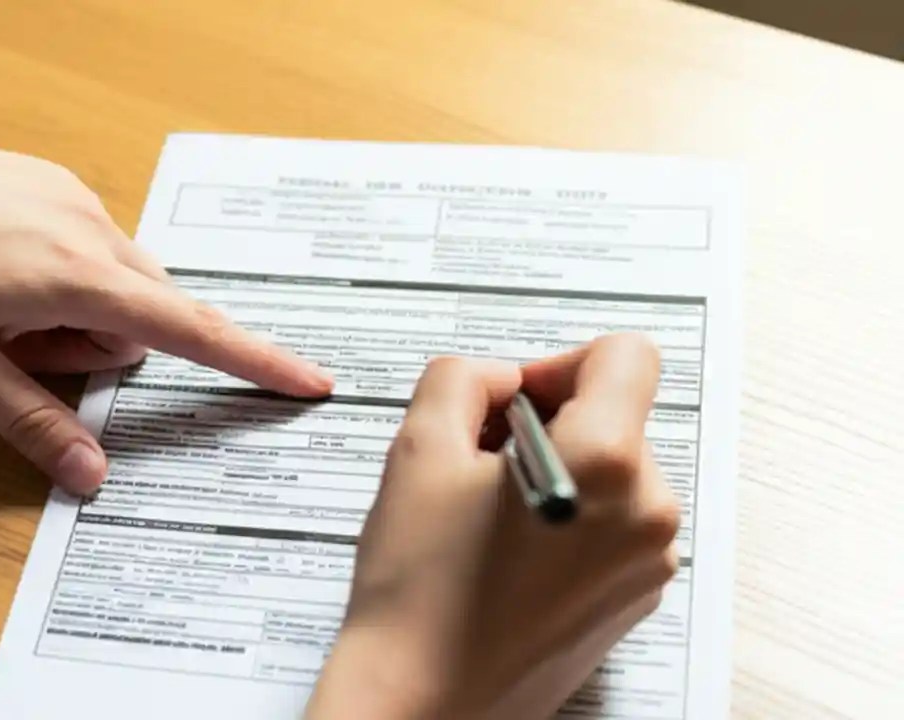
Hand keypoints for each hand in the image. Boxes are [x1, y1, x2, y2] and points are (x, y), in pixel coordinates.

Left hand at [0, 109, 332, 493]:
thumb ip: (34, 423)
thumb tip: (91, 477)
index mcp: (77, 275)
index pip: (190, 329)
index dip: (256, 363)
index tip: (310, 382)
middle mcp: (88, 226)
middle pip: (142, 310)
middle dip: (96, 347)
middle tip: (14, 351)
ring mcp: (67, 195)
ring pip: (110, 277)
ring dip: (71, 311)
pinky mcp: (43, 181)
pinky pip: (83, 242)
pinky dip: (55, 275)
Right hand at [306, 335, 679, 718]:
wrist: (422, 699)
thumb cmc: (418, 591)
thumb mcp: (418, 449)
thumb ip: (461, 378)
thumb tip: (499, 378)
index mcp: (607, 464)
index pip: (626, 356)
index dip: (560, 362)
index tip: (517, 399)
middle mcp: (648, 514)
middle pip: (616, 417)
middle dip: (548, 423)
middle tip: (479, 464)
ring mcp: (648, 564)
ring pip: (613, 472)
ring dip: (555, 472)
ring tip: (488, 517)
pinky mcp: (635, 599)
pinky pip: (614, 526)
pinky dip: (568, 520)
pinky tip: (508, 553)